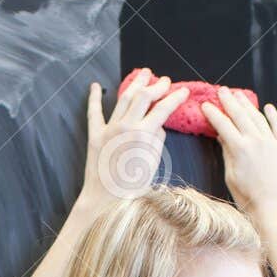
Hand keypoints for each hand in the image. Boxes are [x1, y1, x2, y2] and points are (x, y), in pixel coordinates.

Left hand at [78, 68, 189, 204]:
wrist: (104, 201)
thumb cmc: (132, 187)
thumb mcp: (153, 162)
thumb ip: (156, 138)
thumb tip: (157, 124)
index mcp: (143, 134)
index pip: (163, 108)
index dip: (175, 97)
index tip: (183, 91)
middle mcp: (125, 127)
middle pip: (143, 96)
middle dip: (157, 85)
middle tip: (164, 80)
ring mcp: (108, 130)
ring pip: (123, 99)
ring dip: (135, 84)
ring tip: (143, 75)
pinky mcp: (94, 136)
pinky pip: (93, 113)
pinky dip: (94, 98)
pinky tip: (95, 86)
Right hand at [200, 87, 276, 217]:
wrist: (276, 208)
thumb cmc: (250, 199)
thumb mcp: (231, 177)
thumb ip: (228, 154)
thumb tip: (223, 138)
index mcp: (239, 149)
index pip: (223, 125)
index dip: (213, 114)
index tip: (206, 105)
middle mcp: (256, 141)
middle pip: (240, 115)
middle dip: (229, 102)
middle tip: (222, 91)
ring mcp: (272, 142)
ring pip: (258, 118)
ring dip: (247, 105)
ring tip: (239, 96)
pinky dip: (273, 115)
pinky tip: (268, 107)